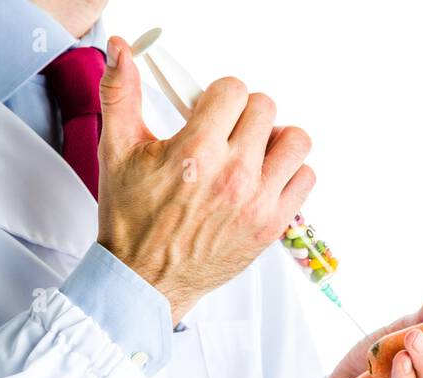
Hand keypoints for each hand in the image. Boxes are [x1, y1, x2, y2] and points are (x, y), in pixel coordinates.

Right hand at [97, 37, 315, 322]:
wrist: (144, 281)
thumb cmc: (132, 223)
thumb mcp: (117, 153)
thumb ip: (121, 95)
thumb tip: (121, 51)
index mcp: (196, 152)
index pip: (233, 89)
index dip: (217, 96)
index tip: (208, 112)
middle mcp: (232, 176)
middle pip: (264, 108)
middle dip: (241, 115)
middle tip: (223, 135)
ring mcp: (256, 202)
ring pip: (294, 140)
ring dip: (273, 140)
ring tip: (249, 153)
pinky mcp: (270, 225)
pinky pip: (304, 178)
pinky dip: (288, 173)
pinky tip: (262, 179)